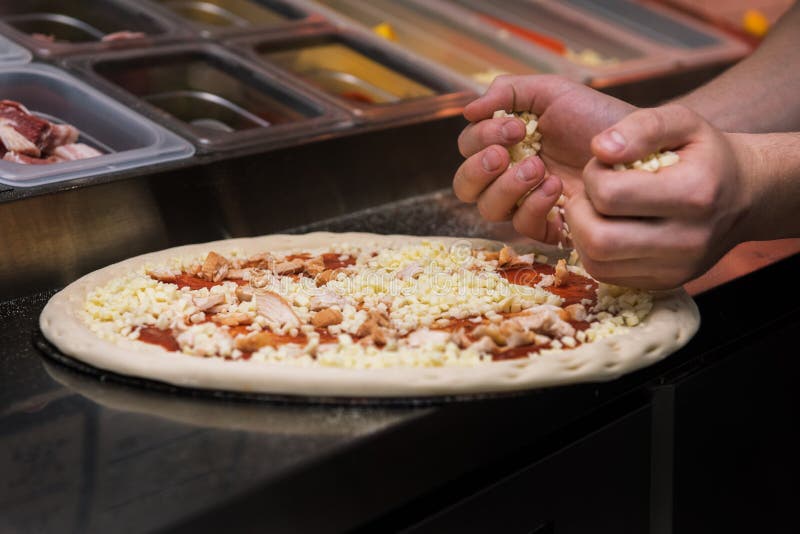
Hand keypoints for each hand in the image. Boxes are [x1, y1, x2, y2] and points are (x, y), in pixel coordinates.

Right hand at [453, 75, 634, 242]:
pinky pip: (522, 227)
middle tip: (505, 155)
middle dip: (479, 169)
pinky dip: (532, 207)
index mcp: (503, 143)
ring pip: (488, 209)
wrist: (638, 141)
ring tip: (538, 168)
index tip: (515, 127)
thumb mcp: (551, 92)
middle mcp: (508, 175)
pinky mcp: (549, 225)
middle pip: (465, 186)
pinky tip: (556, 187)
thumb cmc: (595, 115)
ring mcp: (526, 201)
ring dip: (506, 187)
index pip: (468, 148)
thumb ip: (507, 91)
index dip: (481, 138)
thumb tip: (467, 110)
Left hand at [568, 104, 752, 288]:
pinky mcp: (664, 283)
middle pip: (599, 239)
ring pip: (597, 262)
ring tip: (597, 210)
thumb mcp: (682, 122)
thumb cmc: (705, 155)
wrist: (744, 196)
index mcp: (694, 193)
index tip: (604, 166)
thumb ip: (642, 127)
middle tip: (591, 193)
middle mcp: (688, 239)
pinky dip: (594, 251)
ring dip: (583, 233)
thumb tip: (599, 148)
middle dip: (580, 211)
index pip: (610, 195)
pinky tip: (606, 228)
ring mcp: (676, 268)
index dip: (593, 176)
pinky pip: (606, 274)